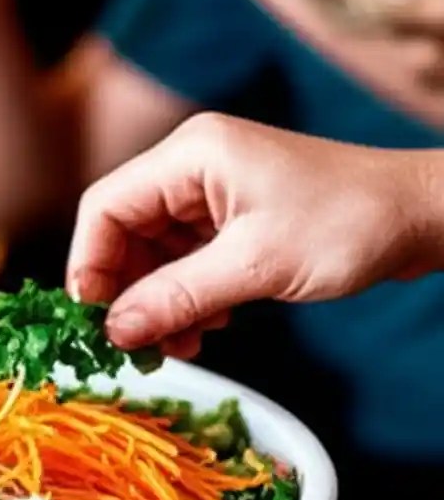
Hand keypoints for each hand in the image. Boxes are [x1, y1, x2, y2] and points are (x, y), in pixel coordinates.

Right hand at [67, 112, 443, 356]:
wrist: (425, 216)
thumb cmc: (351, 224)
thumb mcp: (256, 267)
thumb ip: (177, 297)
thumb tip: (114, 332)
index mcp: (190, 155)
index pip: (105, 206)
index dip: (89, 265)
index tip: (93, 320)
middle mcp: (191, 166)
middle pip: (124, 231)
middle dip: (128, 292)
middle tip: (138, 344)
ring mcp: (212, 190)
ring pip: (153, 252)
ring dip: (159, 301)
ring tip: (181, 344)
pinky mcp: (231, 216)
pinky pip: (184, 259)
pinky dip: (187, 296)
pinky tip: (208, 325)